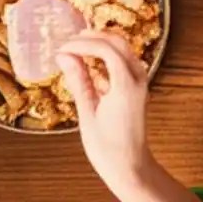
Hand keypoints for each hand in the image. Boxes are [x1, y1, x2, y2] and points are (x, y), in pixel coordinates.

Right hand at [58, 31, 156, 198]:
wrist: (129, 165)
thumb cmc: (107, 146)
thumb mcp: (88, 112)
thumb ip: (78, 81)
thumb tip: (64, 56)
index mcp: (126, 84)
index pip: (106, 49)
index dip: (82, 43)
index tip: (62, 47)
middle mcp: (138, 78)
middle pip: (118, 42)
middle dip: (93, 37)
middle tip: (68, 41)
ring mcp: (140, 82)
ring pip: (122, 50)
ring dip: (100, 45)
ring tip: (75, 49)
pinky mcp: (136, 87)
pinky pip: (122, 63)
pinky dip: (105, 58)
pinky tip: (87, 66)